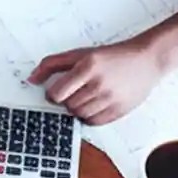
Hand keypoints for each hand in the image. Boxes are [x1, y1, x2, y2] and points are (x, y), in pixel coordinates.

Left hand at [27, 38, 165, 124]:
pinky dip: (89, 116)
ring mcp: (110, 99)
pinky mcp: (119, 111)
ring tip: (85, 96)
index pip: (57, 93)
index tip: (56, 92)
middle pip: (68, 106)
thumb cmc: (112, 56)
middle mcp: (99, 84)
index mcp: (88, 67)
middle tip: (74, 92)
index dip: (52, 95)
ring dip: (77, 109)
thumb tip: (31, 79)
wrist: (146, 60)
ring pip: (80, 115)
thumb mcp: (80, 54)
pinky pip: (94, 123)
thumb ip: (52, 64)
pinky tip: (94, 104)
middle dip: (66, 101)